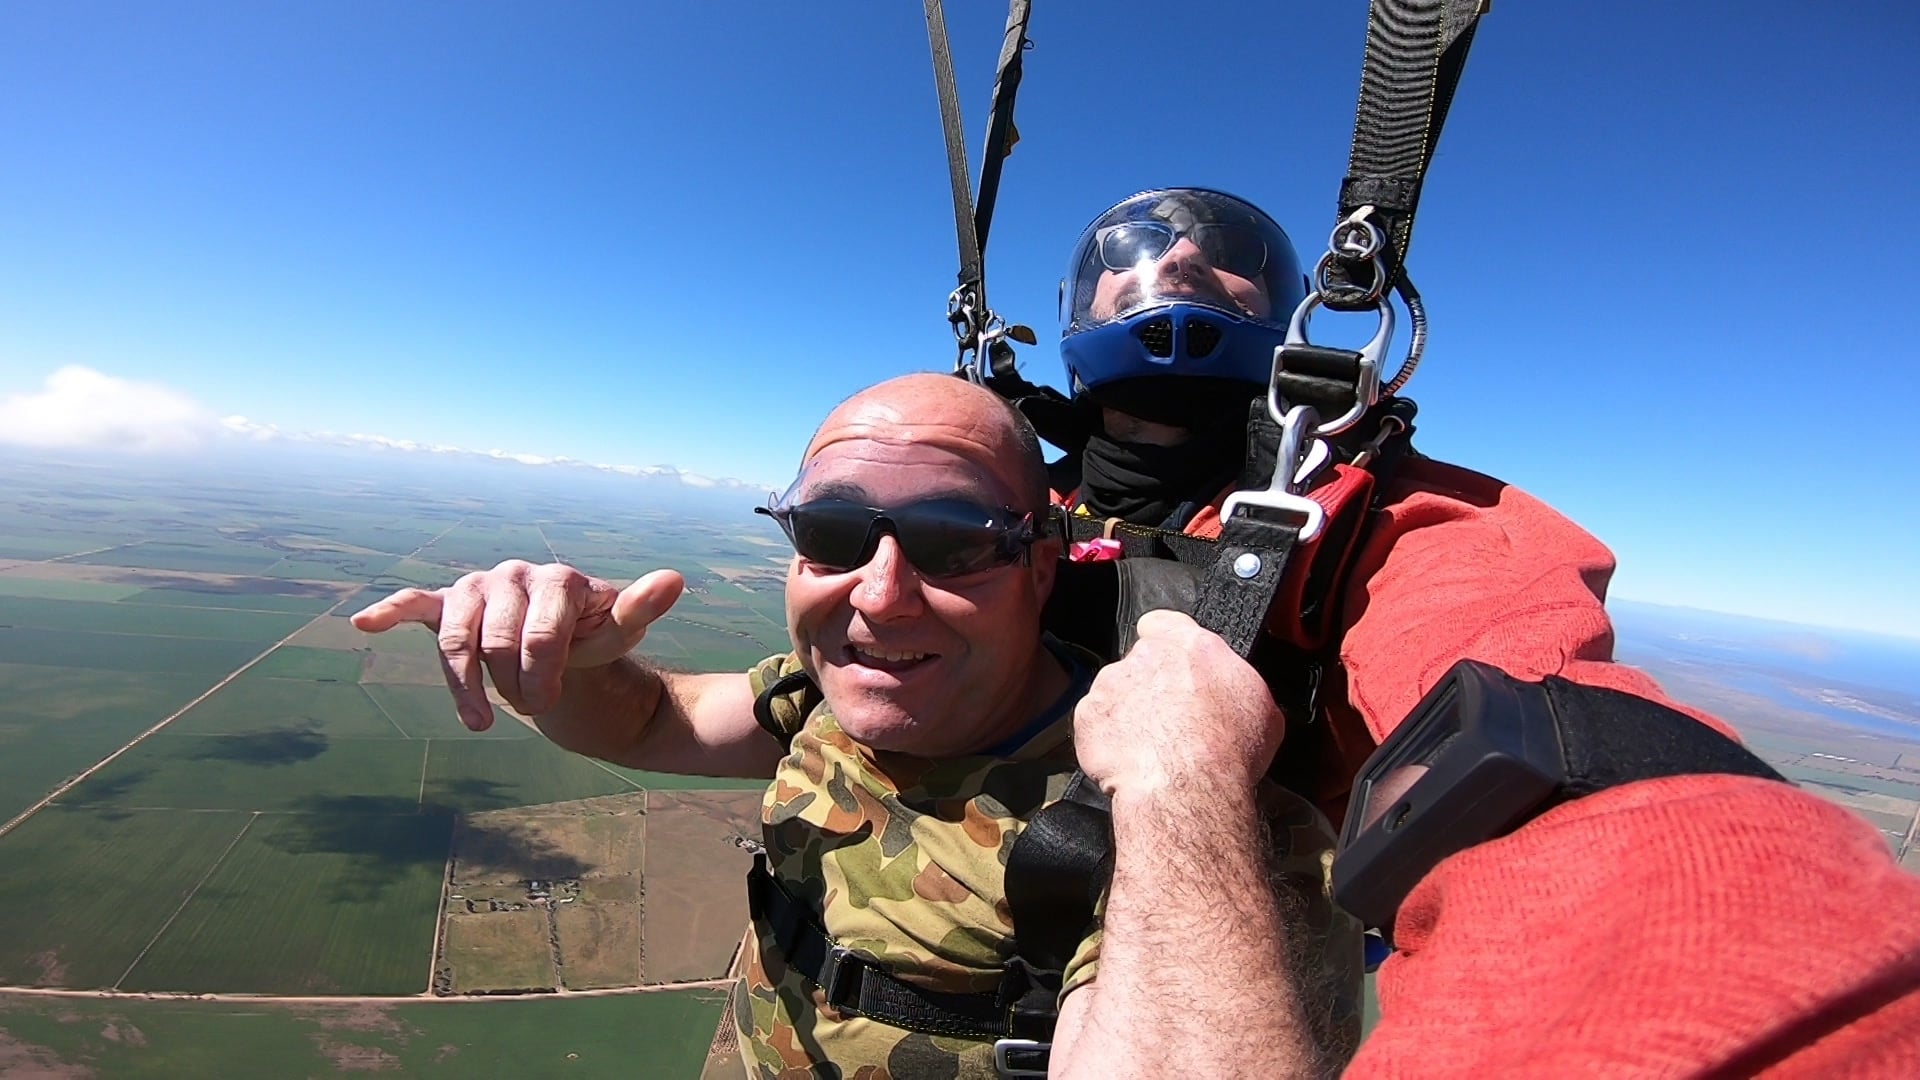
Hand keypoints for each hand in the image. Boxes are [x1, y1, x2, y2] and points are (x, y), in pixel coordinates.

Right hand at [350, 560, 683, 729]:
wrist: (560, 638)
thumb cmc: (592, 634)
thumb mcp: (620, 629)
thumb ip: (641, 607)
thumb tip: (675, 580)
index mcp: (556, 580)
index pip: (540, 633)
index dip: (543, 674)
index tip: (549, 703)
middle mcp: (513, 575)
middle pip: (496, 642)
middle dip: (511, 683)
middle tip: (529, 708)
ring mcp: (476, 587)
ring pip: (455, 639)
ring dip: (463, 685)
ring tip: (481, 723)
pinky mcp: (446, 603)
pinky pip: (413, 604)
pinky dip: (388, 612)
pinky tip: (363, 622)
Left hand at [1074, 609, 1283, 798]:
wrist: (1187, 787)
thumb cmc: (1227, 750)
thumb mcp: (1262, 709)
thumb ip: (1236, 684)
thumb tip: (1234, 691)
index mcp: (1191, 645)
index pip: (1165, 622)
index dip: (1166, 643)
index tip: (1173, 665)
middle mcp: (1146, 656)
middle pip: (1141, 663)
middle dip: (1151, 687)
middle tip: (1170, 721)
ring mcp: (1111, 684)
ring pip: (1115, 692)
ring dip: (1127, 712)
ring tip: (1151, 747)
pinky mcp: (1087, 715)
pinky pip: (1094, 722)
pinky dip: (1106, 738)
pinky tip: (1130, 758)